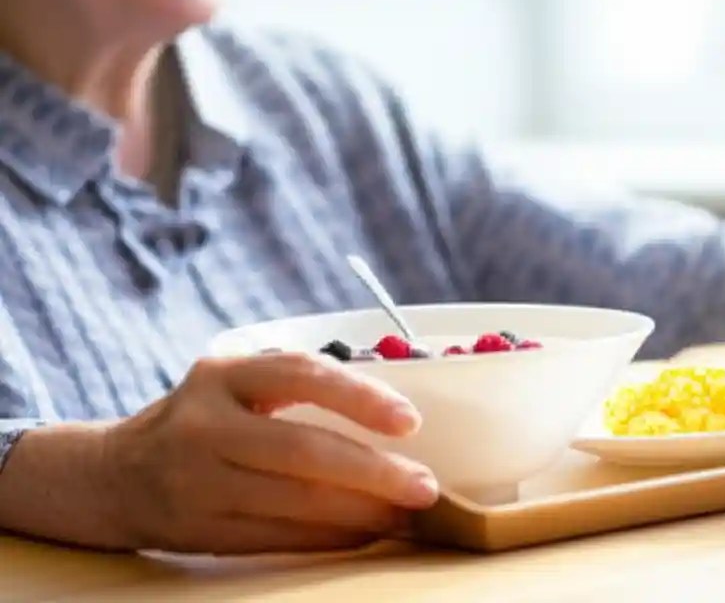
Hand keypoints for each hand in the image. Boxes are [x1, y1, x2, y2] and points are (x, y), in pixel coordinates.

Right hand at [101, 352, 438, 553]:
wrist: (111, 476)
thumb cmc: (201, 420)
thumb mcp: (233, 383)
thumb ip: (296, 384)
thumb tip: (395, 411)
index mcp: (221, 376)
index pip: (300, 375)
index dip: (360, 397)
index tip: (409, 421)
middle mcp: (204, 426)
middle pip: (303, 451)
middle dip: (375, 472)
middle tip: (425, 486)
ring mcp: (198, 483)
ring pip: (296, 503)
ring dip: (362, 513)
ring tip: (406, 514)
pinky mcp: (201, 530)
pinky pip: (280, 538)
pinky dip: (331, 537)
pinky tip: (366, 533)